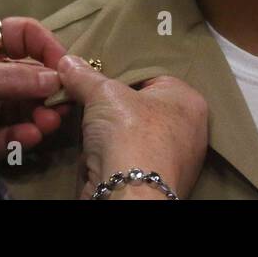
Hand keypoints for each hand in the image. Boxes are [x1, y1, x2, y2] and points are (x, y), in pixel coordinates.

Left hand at [0, 17, 68, 161]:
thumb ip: (12, 76)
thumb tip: (55, 76)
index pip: (20, 35)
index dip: (45, 45)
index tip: (66, 64)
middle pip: (26, 74)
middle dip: (45, 87)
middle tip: (64, 101)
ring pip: (21, 108)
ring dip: (38, 114)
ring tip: (49, 122)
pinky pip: (6, 135)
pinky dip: (21, 136)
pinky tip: (30, 136)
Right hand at [57, 55, 207, 198]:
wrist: (129, 196)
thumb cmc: (128, 132)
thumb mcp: (102, 93)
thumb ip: (85, 76)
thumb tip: (66, 61)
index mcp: (190, 100)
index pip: (151, 77)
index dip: (120, 77)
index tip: (96, 80)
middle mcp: (191, 130)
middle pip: (142, 107)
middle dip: (114, 107)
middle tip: (89, 100)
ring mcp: (176, 160)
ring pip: (134, 136)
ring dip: (111, 134)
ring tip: (90, 128)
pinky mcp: (158, 183)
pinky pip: (131, 159)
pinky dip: (113, 157)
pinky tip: (96, 154)